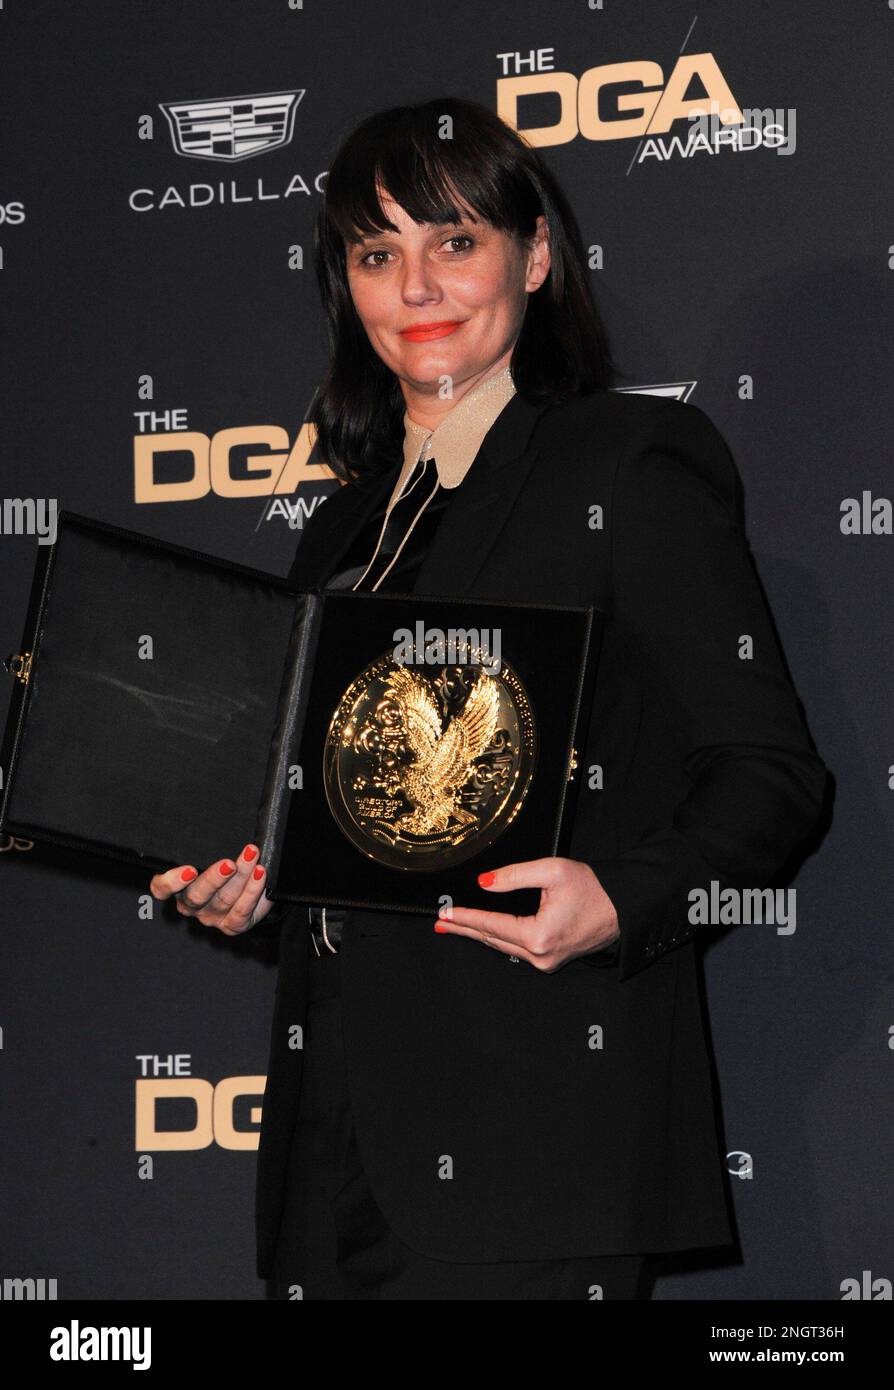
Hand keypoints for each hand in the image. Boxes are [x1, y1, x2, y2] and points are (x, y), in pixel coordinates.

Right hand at [149, 843, 275, 935]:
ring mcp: (211, 917)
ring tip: (252, 855)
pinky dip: (252, 891)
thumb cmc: (223, 866)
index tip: (189, 869)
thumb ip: (203, 844)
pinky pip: (241, 911)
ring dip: (241, 876)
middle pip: (196, 896)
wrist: (250, 891)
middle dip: (214, 879)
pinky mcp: (232, 925)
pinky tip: (260, 874)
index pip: (161, 888)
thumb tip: (214, 812)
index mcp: (178, 887)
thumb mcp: (209, 854)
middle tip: (229, 864)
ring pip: (224, 899)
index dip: (171, 882)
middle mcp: (192, 905)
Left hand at [434, 857, 619, 971]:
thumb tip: (484, 883)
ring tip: (456, 927)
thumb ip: (515, 875)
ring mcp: (547, 962)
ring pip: (504, 947)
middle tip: (441, 924)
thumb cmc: (594, 889)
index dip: (466, 918)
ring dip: (480, 935)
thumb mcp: (553, 871)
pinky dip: (500, 939)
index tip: (444, 915)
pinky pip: (517, 950)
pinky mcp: (552, 961)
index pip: (492, 925)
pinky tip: (486, 933)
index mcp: (539, 936)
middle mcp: (541, 956)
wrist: (623, 909)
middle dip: (465, 930)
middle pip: (493, 940)